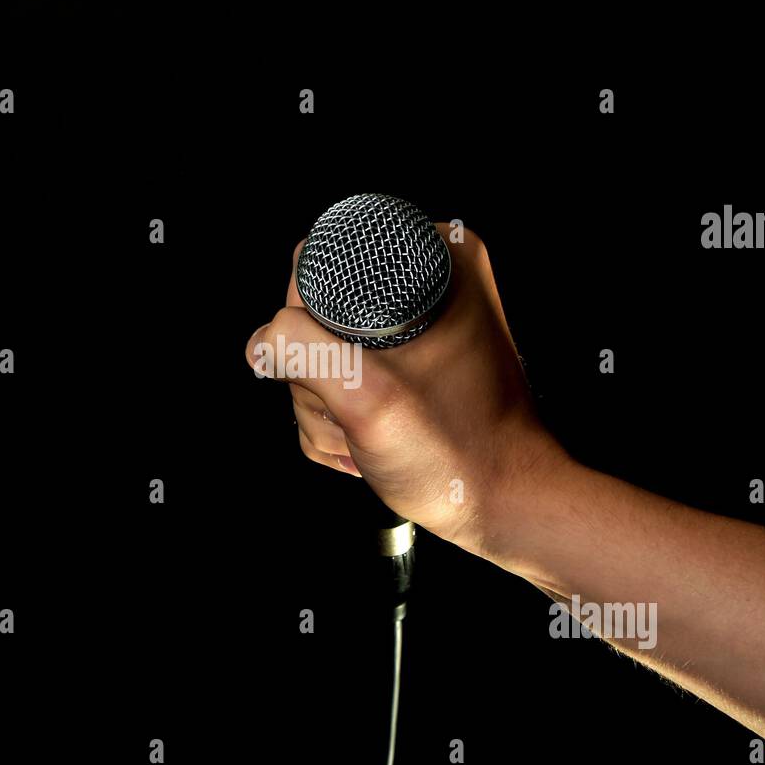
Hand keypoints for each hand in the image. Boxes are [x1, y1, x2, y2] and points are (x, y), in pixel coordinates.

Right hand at [245, 223, 568, 555]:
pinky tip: (365, 436)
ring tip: (364, 431)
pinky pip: (342, 373)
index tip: (336, 369)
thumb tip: (263, 341)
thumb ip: (305, 355)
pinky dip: (341, 412)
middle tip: (356, 410)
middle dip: (317, 374)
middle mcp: (434, 281)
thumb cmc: (459, 454)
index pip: (321, 261)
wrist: (501, 503)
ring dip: (325, 402)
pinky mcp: (409, 360)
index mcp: (439, 262)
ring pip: (323, 349)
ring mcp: (418, 325)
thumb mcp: (370, 399)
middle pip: (315, 310)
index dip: (304, 321)